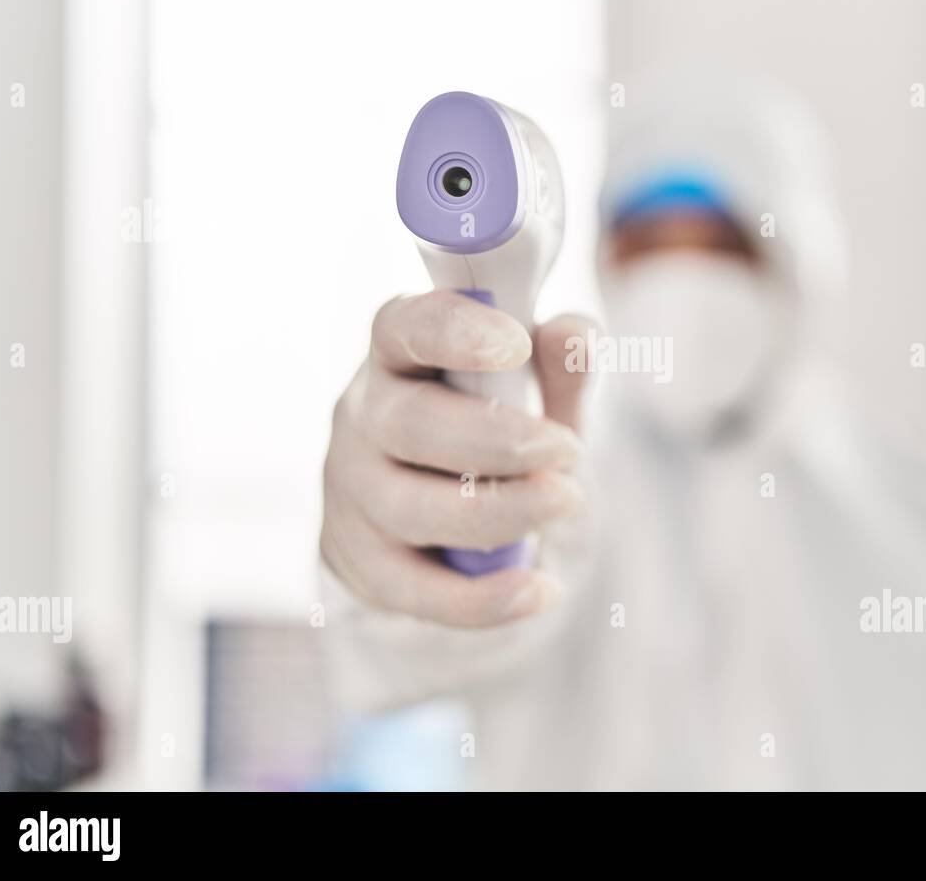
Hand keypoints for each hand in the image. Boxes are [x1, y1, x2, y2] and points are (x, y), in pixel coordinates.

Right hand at [321, 290, 590, 627]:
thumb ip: (563, 365)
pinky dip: (483, 598)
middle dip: (496, 440)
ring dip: (499, 512)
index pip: (404, 327)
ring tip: (566, 502)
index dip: (453, 332)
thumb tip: (571, 334)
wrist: (451, 520)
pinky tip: (542, 589)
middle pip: (409, 424)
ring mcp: (354, 494)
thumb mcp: (539, 394)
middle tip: (569, 450)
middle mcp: (362, 416)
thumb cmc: (495, 430)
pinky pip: (414, 589)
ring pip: (410, 510)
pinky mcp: (364, 564)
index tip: (515, 344)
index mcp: (398, 353)